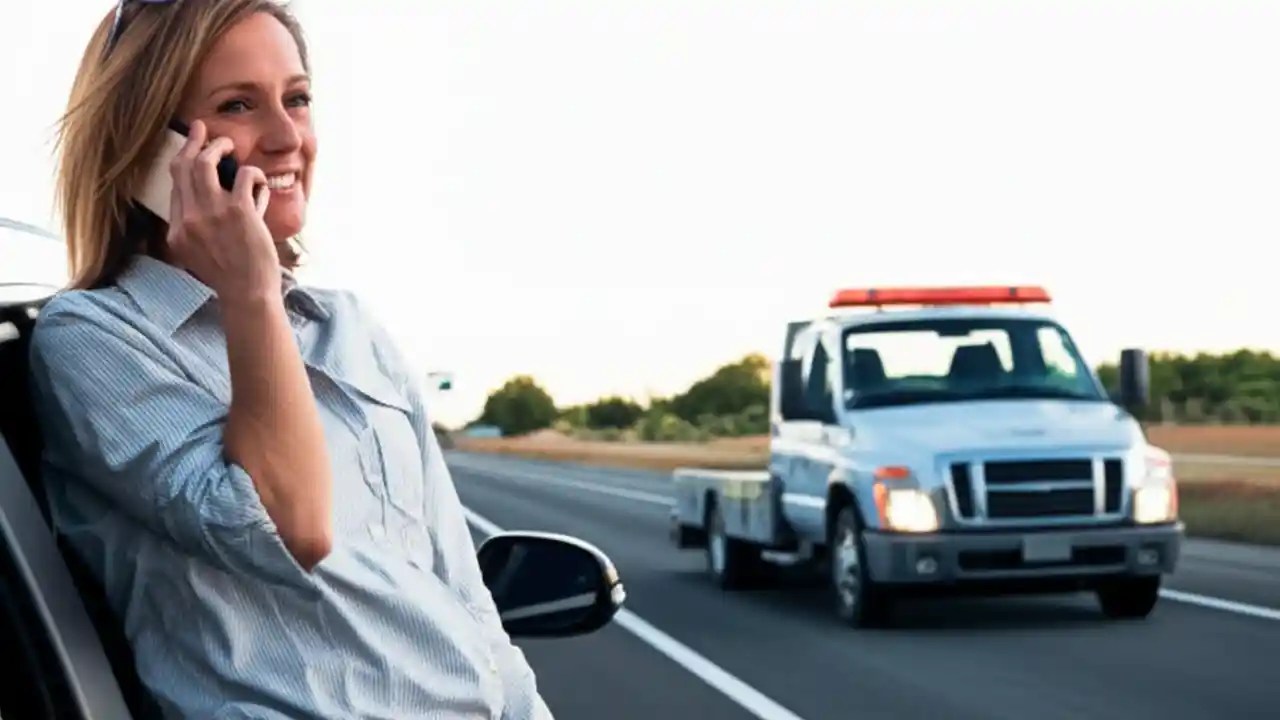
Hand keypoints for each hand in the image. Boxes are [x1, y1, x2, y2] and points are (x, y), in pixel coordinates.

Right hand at [165, 120, 279, 302]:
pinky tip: (258, 181)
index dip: (182, 163)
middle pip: (184, 168)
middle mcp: (190, 219)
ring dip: (218, 147)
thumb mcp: (199, 254)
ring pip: (206, 163)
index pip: (175, 186)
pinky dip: (253, 173)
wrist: (247, 295)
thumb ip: (199, 227)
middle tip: (202, 129)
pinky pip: (245, 175)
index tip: (190, 150)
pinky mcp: (239, 212)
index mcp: (177, 231)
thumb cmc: (231, 277)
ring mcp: (213, 214)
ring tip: (228, 144)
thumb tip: (213, 199)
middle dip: (193, 143)